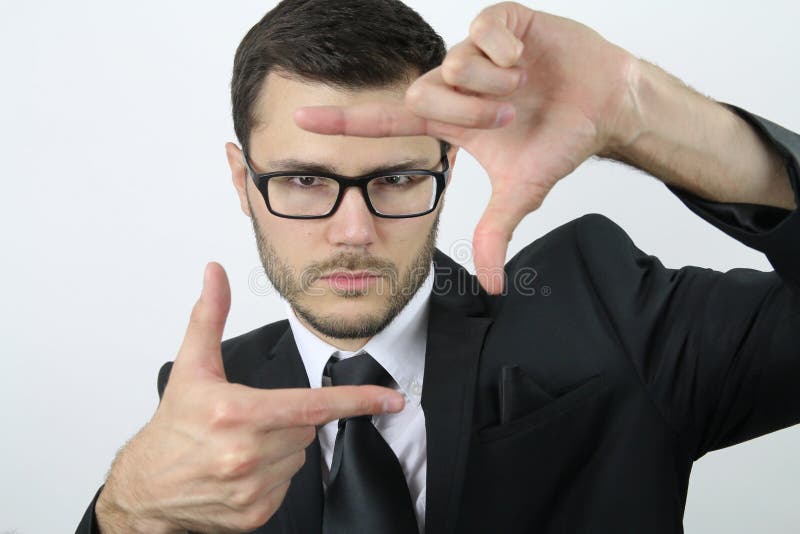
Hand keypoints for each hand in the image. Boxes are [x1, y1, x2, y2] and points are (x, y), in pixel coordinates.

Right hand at [95, 262, 404, 532]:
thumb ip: (209, 317)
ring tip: (242, 444)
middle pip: (307, 428)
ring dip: (283, 447)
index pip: (313, 405)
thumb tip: (215, 275)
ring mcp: (251, 487)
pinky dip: (274, 474)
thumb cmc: (173, 428)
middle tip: (252, 419)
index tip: (392, 399)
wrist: (146, 487)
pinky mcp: (254, 513)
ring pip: (301, 457)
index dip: (358, 401)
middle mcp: (246, 453)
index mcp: (236, 413)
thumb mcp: (192, 368)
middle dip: (290, 419)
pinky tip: (243, 469)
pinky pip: (288, 485)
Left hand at [294, 2, 642, 293]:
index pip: (386, 119)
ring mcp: (474, 50)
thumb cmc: (557, 140)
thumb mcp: (522, 190)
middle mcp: (453, 83)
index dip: (345, 122)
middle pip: (423, 91)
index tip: (299, 123)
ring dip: (494, 85)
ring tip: (524, 86)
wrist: (604, 104)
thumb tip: (492, 285)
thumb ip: (496, 231)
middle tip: (510, 117)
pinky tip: (526, 60)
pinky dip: (508, 51)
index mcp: (450, 119)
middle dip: (470, 111)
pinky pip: (484, 31)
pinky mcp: (500, 21)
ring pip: (455, 63)